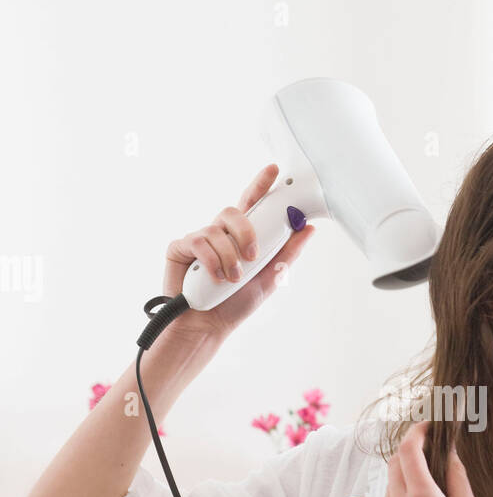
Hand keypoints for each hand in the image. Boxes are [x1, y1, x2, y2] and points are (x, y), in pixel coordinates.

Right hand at [163, 163, 315, 342]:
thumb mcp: (269, 278)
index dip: (262, 185)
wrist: (207, 327)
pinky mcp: (180, 247)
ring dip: (230, 256)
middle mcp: (220, 233)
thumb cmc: (235, 304)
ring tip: (233, 279)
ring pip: (218, 229)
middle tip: (252, 257)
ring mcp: (199, 238)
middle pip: (234, 211)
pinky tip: (215, 277)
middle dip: (246, 232)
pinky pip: (198, 241)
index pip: (253, 204)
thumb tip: (308, 228)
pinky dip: (211, 261)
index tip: (274, 170)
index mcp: (241, 236)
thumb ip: (287, 253)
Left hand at [381, 420, 492, 496]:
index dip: (416, 433)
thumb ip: (455, 476)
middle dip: (408, 452)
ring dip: (405, 477)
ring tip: (429, 482)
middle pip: (393, 466)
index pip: (408, 451)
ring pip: (390, 488)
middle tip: (429, 449)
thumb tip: (449, 452)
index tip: (427, 427)